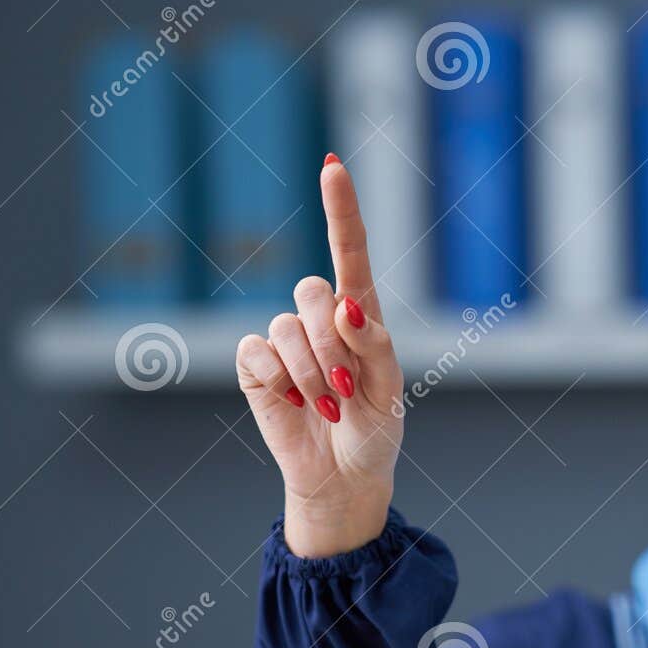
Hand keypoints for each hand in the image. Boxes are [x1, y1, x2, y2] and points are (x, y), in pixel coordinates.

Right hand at [236, 156, 403, 555]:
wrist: (343, 478)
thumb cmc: (375, 433)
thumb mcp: (390, 394)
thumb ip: (376, 347)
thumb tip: (348, 305)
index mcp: (362, 316)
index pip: (350, 252)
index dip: (340, 210)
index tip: (332, 168)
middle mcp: (321, 319)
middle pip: (313, 290)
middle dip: (332, 340)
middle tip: (346, 386)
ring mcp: (286, 341)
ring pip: (287, 326)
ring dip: (311, 373)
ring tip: (328, 406)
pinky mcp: (257, 367)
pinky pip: (258, 353)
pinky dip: (280, 381)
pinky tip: (293, 404)